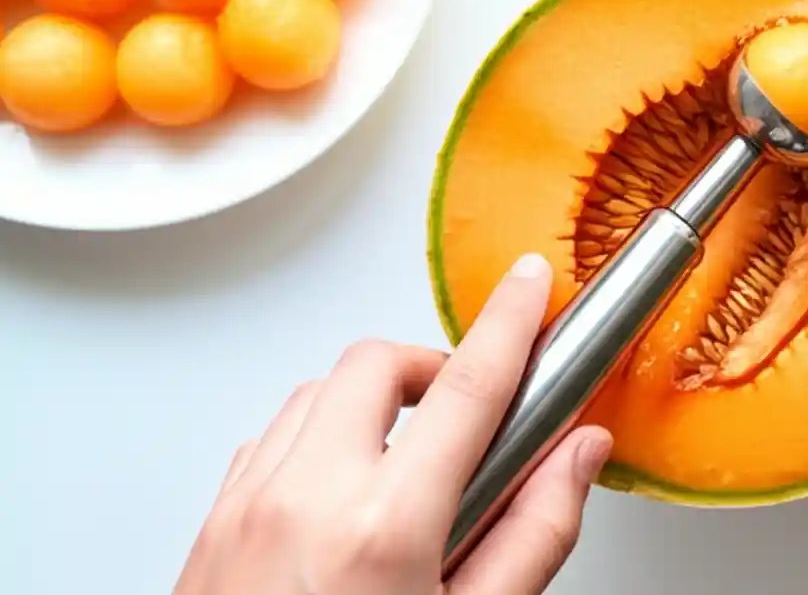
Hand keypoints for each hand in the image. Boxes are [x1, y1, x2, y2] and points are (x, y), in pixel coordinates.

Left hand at [174, 254, 611, 594]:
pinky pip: (274, 437)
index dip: (511, 325)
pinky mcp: (215, 519)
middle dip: (433, 369)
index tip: (530, 286)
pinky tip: (349, 491)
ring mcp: (247, 504)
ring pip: (318, 393)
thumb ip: (536, 535)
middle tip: (470, 415)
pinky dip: (321, 437)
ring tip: (411, 465)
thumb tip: (578, 457)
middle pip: (377, 365)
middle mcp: (304, 497)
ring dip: (374, 405)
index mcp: (384, 527)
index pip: (469, 389)